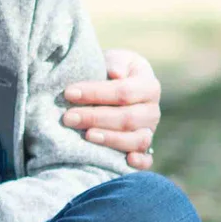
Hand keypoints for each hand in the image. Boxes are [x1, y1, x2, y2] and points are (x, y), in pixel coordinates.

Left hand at [61, 47, 162, 168]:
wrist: (111, 83)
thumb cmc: (109, 70)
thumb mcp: (113, 59)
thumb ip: (115, 62)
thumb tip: (115, 73)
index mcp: (149, 85)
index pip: (124, 92)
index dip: (96, 93)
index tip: (69, 93)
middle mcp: (152, 110)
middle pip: (128, 118)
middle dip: (96, 118)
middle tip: (68, 118)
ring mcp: (150, 131)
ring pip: (137, 140)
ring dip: (110, 139)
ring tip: (86, 136)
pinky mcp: (144, 149)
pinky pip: (147, 160)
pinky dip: (139, 163)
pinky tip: (125, 161)